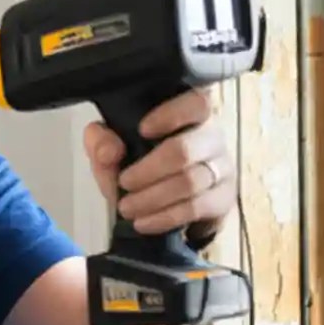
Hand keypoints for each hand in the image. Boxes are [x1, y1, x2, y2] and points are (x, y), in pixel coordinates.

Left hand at [82, 88, 236, 237]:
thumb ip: (101, 142)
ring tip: (127, 207)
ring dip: (152, 198)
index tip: (142, 130)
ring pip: (190, 182)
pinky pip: (196, 207)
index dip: (171, 115)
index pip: (196, 103)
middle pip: (186, 150)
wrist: (166, 202)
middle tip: (124, 183)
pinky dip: (164, 217)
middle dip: (148, 170)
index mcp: (191, 114)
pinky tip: (143, 221)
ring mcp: (222, 168)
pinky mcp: (223, 198)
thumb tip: (108, 150)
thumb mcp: (113, 150)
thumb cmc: (142, 164)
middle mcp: (213, 136)